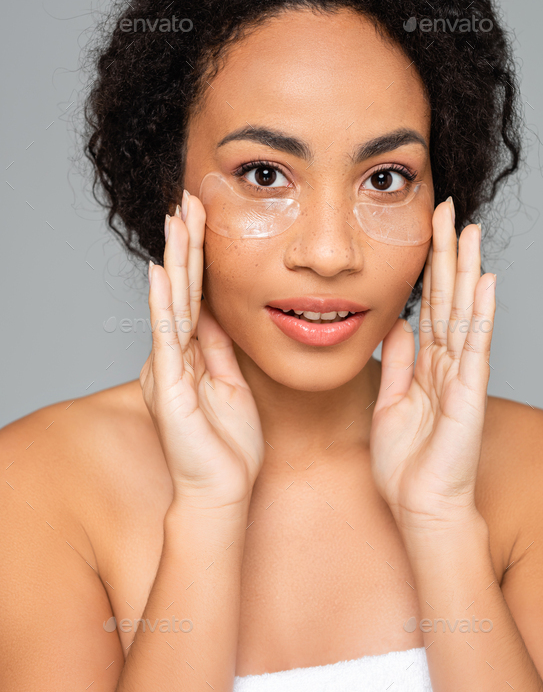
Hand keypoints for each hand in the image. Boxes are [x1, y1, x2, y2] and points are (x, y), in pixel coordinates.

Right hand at [139, 190, 264, 511]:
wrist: (221, 492)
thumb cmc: (229, 446)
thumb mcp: (231, 384)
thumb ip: (220, 349)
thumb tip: (218, 313)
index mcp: (191, 353)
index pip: (197, 294)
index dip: (201, 256)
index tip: (207, 218)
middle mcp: (174, 354)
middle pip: (182, 289)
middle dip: (188, 244)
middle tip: (190, 199)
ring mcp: (169, 366)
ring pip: (173, 302)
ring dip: (176, 259)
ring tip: (178, 218)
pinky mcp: (169, 383)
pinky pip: (167, 336)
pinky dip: (164, 303)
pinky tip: (162, 270)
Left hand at [370, 198, 495, 535]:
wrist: (420, 507)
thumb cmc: (407, 464)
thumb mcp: (391, 404)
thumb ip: (398, 365)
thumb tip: (397, 327)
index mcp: (428, 366)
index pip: (429, 306)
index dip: (429, 269)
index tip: (427, 231)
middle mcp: (448, 364)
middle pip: (448, 298)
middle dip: (447, 254)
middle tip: (448, 210)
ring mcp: (462, 376)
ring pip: (463, 312)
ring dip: (467, 270)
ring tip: (469, 230)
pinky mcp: (468, 393)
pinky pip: (473, 345)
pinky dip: (479, 312)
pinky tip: (484, 281)